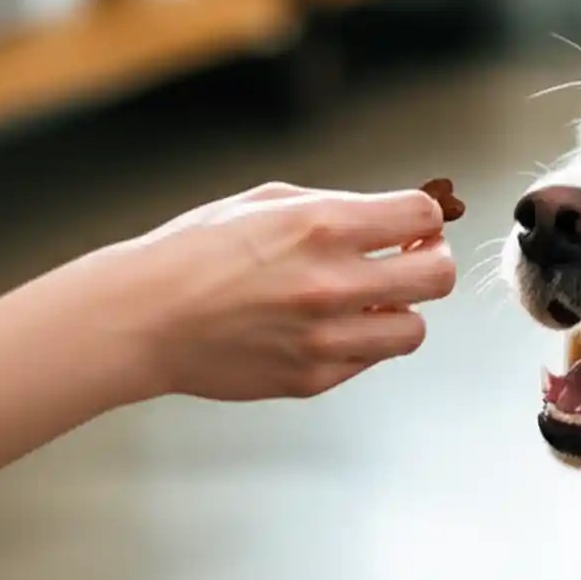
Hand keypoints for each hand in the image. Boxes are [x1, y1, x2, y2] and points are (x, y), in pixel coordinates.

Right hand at [111, 182, 456, 400]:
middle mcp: (333, 282)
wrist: (143, 317)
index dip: (424, 219)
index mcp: (323, 225)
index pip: (421, 216)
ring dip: (401, 311)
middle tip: (412, 261)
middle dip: (432, 263)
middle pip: (437, 276)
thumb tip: (392, 221)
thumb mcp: (268, 202)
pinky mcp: (314, 377)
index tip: (412, 226)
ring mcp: (326, 336)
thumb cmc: (196, 250)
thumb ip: (338, 208)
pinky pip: (370, 359)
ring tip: (373, 301)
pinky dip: (363, 342)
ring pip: (415, 329)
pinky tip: (334, 326)